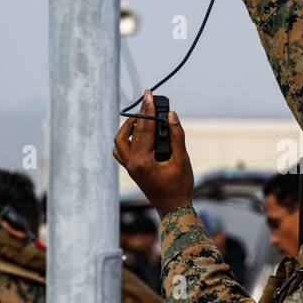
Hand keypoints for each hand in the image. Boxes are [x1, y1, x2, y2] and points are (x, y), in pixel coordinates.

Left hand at [113, 91, 193, 217]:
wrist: (173, 208)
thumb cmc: (180, 187)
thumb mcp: (182, 160)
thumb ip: (177, 136)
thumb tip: (170, 115)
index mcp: (143, 162)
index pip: (145, 129)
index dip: (148, 110)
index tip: (150, 95)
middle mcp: (132, 164)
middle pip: (132, 132)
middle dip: (141, 114)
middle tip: (148, 100)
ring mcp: (130, 167)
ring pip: (120, 141)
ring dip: (129, 128)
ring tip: (143, 117)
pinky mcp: (131, 170)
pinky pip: (121, 151)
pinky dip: (126, 140)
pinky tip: (138, 134)